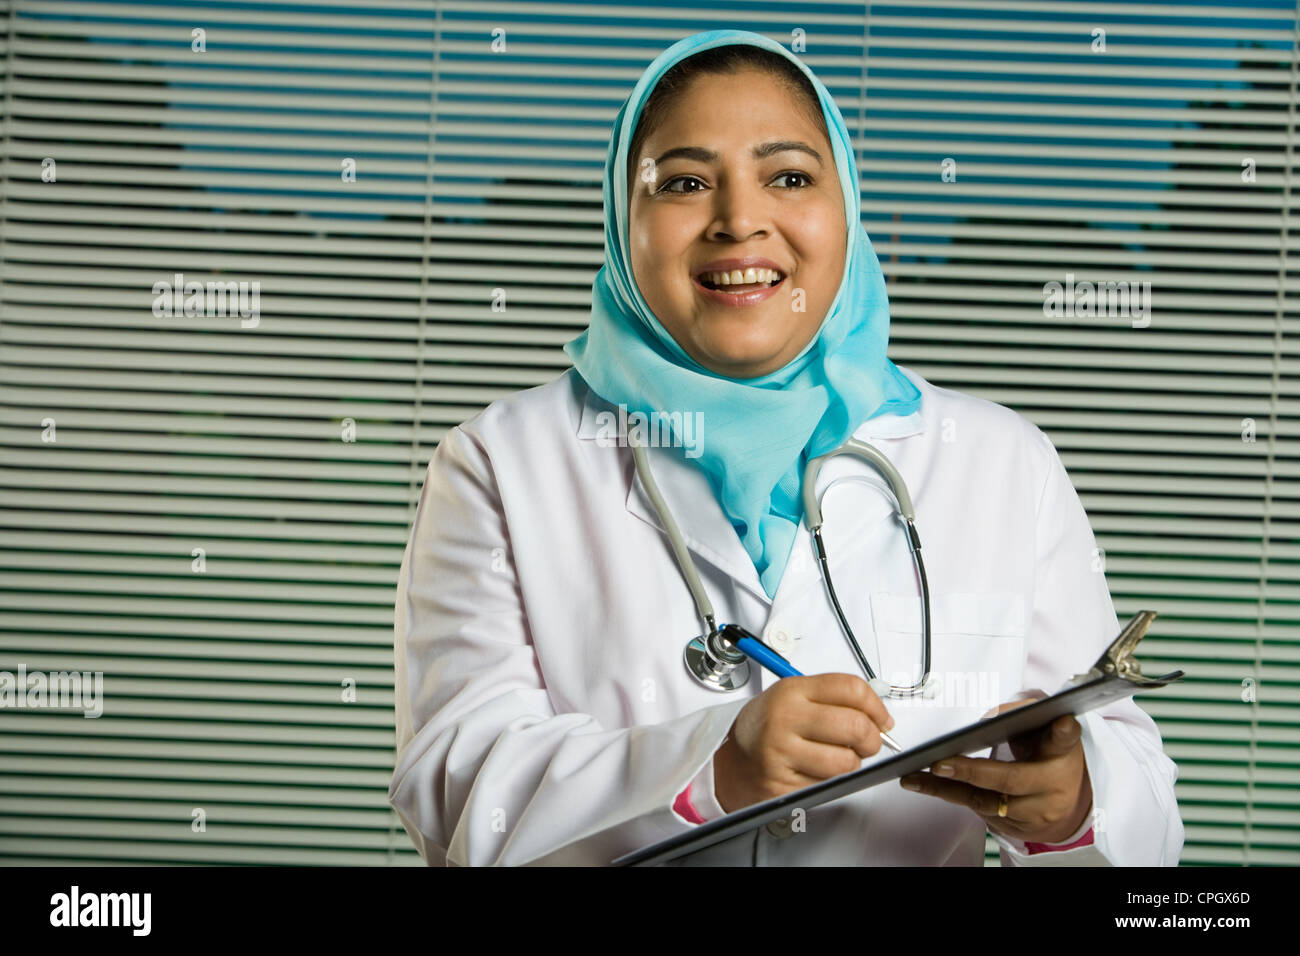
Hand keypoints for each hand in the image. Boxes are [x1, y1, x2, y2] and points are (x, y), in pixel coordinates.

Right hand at [713, 673, 893, 813]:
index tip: (883, 719)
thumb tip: (878, 716)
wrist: (729, 762)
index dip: (876, 706)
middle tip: (868, 742)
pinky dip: (831, 781)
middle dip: (873, 739)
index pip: (850, 688)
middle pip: (855, 725)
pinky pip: (828, 784)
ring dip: (852, 764)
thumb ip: (831, 700)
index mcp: (791, 691)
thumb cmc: (765, 729)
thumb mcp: (791, 699)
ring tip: (837, 758)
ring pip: (846, 761)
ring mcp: (782, 752)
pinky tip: (816, 771)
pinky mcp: (783, 783)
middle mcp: (785, 718)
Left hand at [897, 698, 1092, 844]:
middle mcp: (1053, 785)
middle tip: (941, 761)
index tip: (1062, 722)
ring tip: (918, 773)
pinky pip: (975, 809)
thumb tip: (991, 716)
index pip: (1065, 740)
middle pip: (1012, 780)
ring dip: (947, 786)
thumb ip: (1023, 714)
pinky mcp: (1014, 826)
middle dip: (973, 771)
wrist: (1063, 802)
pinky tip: (921, 783)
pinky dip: (947, 794)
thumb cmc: (1047, 755)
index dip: (1063, 732)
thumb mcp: (1044, 729)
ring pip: (986, 800)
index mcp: (1064, 752)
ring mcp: (1034, 811)